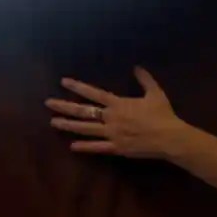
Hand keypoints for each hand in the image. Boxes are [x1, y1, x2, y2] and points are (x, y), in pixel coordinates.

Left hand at [45, 67, 186, 158]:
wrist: (169, 137)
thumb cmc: (162, 114)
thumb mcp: (155, 93)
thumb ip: (145, 79)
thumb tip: (137, 67)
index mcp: (118, 104)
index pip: (93, 93)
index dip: (78, 87)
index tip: (63, 82)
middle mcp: (111, 118)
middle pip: (83, 112)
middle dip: (65, 107)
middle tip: (48, 103)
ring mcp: (112, 134)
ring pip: (86, 129)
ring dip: (68, 125)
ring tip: (53, 122)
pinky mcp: (117, 148)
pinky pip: (97, 148)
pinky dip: (84, 147)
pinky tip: (72, 146)